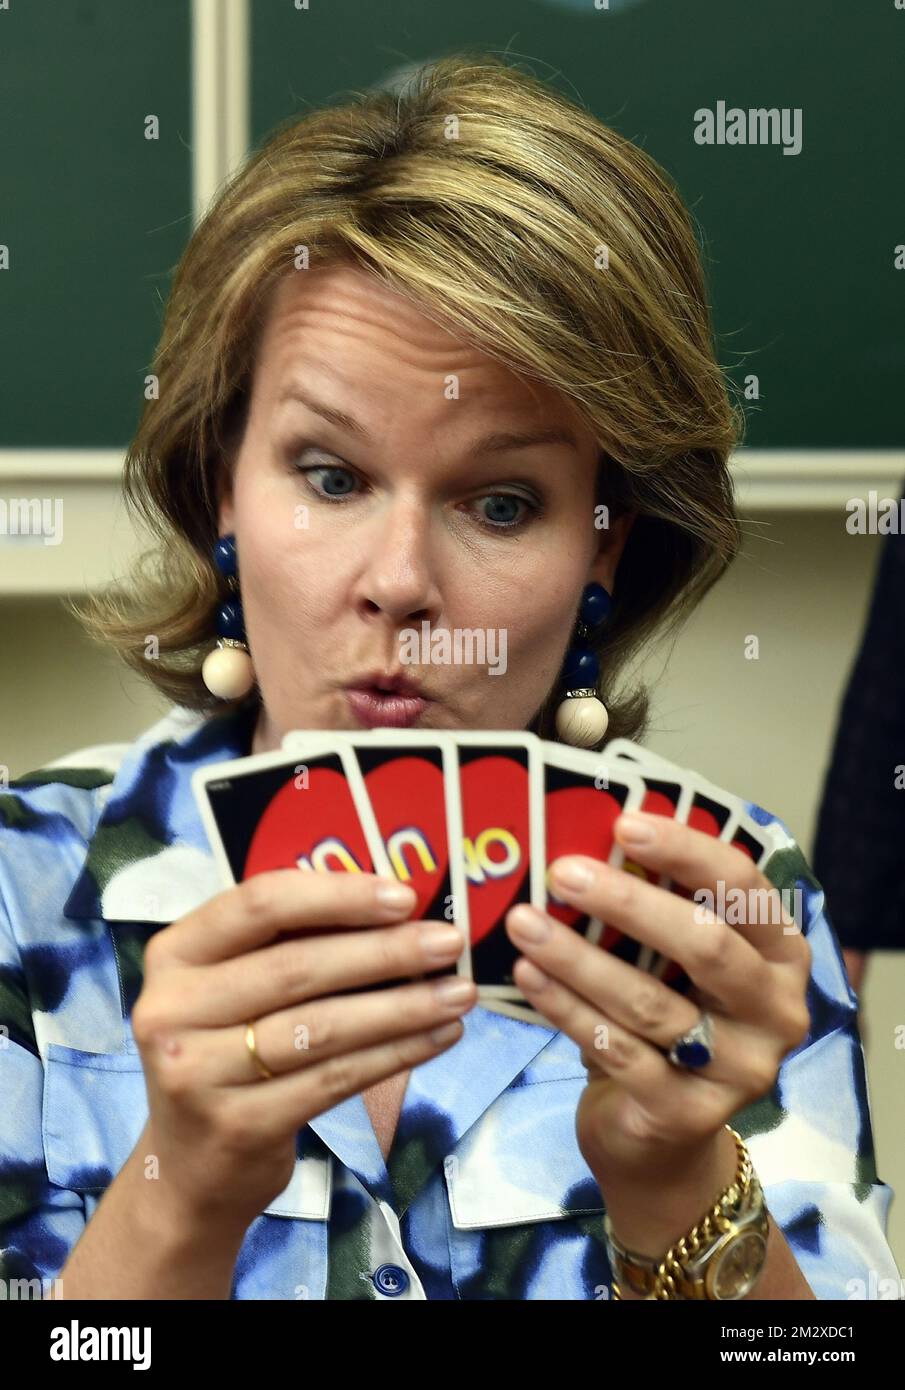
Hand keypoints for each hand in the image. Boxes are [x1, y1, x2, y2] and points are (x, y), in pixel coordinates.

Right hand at [131, 870, 475, 1232]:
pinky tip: (438, 1037)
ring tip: (460, 993)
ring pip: (321, 1027)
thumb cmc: (227, 1054)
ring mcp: (198, 1072)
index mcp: (175, 954)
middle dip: (384, 951)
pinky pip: (333, 1079)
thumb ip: (290, 942)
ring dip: (403, 1006)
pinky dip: (394, 1054)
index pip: (259, 905)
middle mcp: (172, 1009)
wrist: (189, 1170)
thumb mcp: (234, 988)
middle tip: (449, 942)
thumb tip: (394, 907)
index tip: (404, 896)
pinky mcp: (237, 1126)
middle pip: (295, 967)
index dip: (336, 895)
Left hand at [504, 811, 811, 1193]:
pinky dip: (568, 1010)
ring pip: (651, 1002)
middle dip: (627, 902)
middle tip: (562, 872)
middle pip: (705, 944)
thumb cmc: (667, 1018)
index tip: (624, 823)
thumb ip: (657, 908)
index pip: (744, 887)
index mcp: (781, 953)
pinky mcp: (689, 1114)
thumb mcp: (674, 962)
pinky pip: (620, 1051)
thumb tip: (583, 836)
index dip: (686, 850)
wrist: (660, 1137)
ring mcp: (740, 1069)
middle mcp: (776, 1010)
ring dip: (579, 958)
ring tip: (524, 924)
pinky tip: (528, 978)